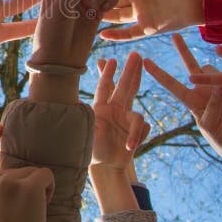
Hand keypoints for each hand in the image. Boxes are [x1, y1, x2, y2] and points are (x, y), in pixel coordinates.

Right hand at [0, 124, 52, 221]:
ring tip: (30, 214)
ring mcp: (9, 181)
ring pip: (35, 172)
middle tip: (22, 214)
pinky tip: (42, 206)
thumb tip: (17, 171)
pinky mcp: (28, 185)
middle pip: (19, 169)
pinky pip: (46, 176)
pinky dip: (50, 189)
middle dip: (27, 187)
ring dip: (39, 190)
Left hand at [91, 54, 148, 170]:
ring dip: (135, 130)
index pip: (105, 87)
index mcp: (101, 108)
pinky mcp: (136, 130)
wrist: (107, 166)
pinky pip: (143, 129)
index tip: (110, 60)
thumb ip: (85, 119)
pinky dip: (138, 138)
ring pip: (138, 113)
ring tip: (129, 145)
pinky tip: (130, 148)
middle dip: (131, 71)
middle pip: (125, 87)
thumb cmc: (92, 150)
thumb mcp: (87, 135)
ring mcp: (127, 119)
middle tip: (137, 54)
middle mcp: (115, 110)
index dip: (107, 73)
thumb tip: (78, 104)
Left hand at [144, 34, 221, 169]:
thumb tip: (218, 87)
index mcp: (192, 101)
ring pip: (215, 71)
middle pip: (191, 66)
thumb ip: (212, 107)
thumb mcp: (210, 126)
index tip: (145, 61)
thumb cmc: (221, 139)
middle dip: (183, 50)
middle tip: (174, 35)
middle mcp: (204, 90)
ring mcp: (220, 88)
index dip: (159, 73)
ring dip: (221, 81)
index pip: (172, 84)